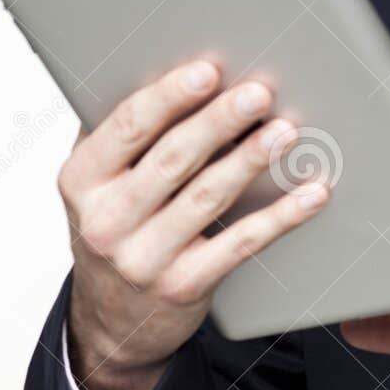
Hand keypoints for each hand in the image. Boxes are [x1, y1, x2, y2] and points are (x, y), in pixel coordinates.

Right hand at [59, 57, 329, 389]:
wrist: (111, 320)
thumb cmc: (115, 228)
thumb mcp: (98, 183)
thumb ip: (123, 133)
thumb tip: (176, 69)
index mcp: (81, 180)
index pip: (127, 127)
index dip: (170, 96)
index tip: (207, 71)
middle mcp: (106, 220)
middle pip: (173, 159)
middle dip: (220, 122)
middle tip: (259, 94)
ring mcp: (143, 258)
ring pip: (207, 198)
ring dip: (251, 161)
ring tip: (285, 132)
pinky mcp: (183, 286)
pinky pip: (239, 244)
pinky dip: (280, 217)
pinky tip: (309, 194)